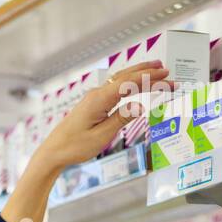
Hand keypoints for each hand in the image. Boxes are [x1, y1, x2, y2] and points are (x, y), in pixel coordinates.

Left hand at [32, 60, 172, 173]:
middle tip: (168, 72)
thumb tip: (139, 106)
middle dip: (149, 73)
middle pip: (127, 77)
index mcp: (100, 99)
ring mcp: (95, 97)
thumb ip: (120, 119)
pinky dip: (129, 83)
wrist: (53, 152)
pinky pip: (115, 88)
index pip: (130, 83)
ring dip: (139, 73)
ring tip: (156, 70)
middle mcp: (97, 93)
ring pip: (121, 80)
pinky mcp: (93, 103)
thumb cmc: (74, 147)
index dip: (150, 79)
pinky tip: (136, 83)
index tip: (167, 78)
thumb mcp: (100, 137)